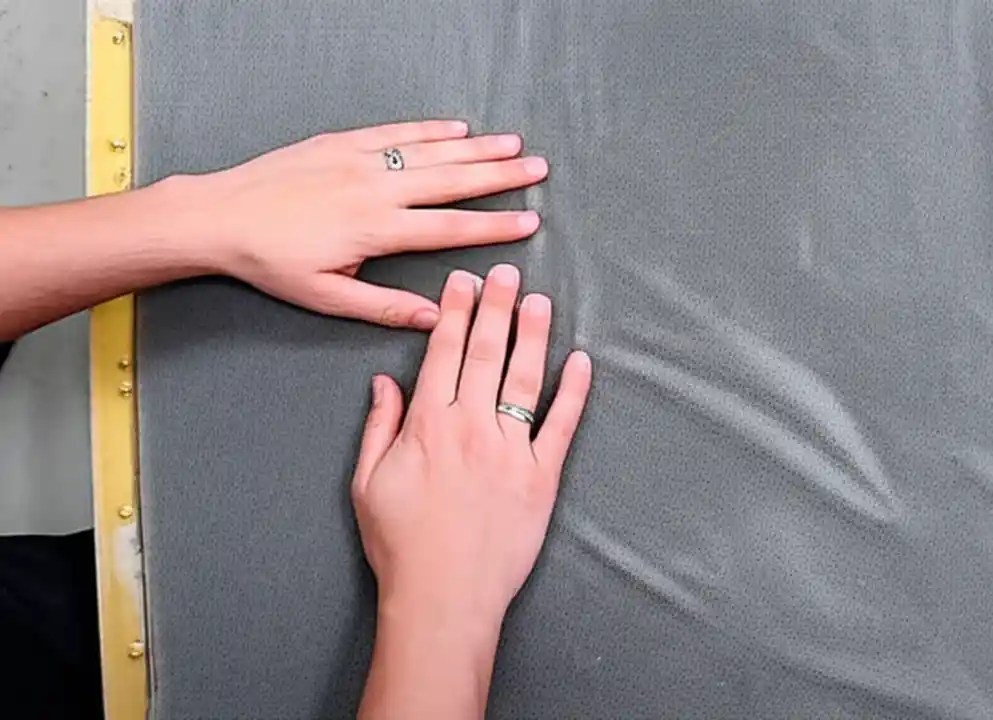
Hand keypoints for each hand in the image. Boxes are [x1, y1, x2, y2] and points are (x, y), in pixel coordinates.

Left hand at [163, 120, 548, 328]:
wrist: (218, 217)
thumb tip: (437, 318)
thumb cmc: (271, 264)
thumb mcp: (328, 298)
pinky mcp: (341, 142)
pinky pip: (395, 132)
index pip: (450, 228)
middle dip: (500, 176)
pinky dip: (429, 130)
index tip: (529, 222)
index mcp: (377, 229)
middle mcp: (376, 189)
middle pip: (452, 180)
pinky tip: (458, 128)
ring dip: (475, 148)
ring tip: (513, 146)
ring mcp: (360, 160)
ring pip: (431, 151)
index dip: (494, 226)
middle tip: (539, 171)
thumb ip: (386, 306)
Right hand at [352, 264, 591, 625]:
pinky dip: (575, 391)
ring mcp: (511, 450)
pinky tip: (581, 361)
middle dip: (497, 307)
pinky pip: (562, 424)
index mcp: (428, 425)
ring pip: (526, 379)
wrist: (443, 597)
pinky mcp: (542, 476)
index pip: (444, 353)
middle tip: (506, 273)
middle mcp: (472, 427)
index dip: (455, 312)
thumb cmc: (400, 545)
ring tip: (540, 302)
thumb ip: (378, 427)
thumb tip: (384, 382)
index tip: (464, 282)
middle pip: (486, 353)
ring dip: (534, 335)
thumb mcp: (367, 483)